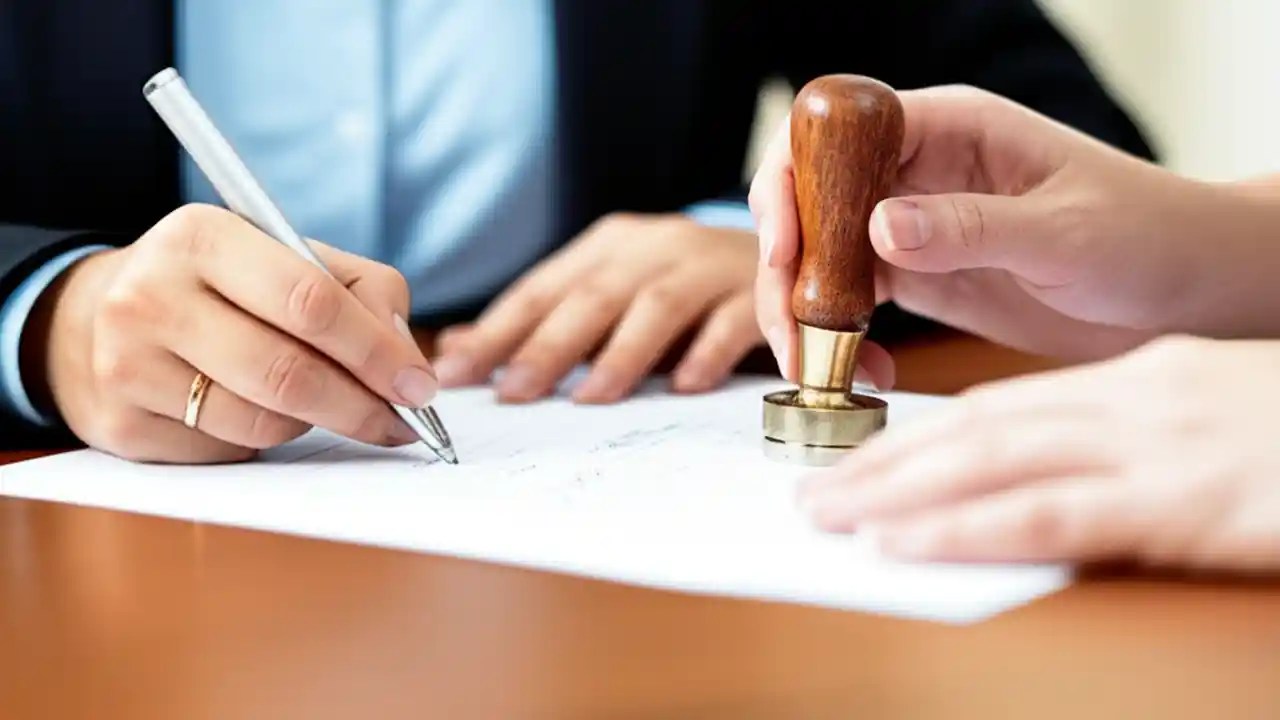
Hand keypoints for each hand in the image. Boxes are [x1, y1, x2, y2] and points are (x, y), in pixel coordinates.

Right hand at [38, 204, 436, 462]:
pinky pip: (228, 451)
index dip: (376, 351)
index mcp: (202, 236)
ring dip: (312, 423)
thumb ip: (362, 291)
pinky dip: (262, 440)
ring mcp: (127, 365)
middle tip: (400, 422)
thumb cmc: (221, 285)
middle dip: (361, 406)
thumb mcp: (285, 256)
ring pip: (263, 422)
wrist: (96, 316)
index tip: (419, 386)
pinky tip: (253, 411)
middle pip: (288, 372)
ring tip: (318, 401)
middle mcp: (151, 296)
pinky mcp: (122, 426)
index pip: (309, 300)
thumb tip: (407, 364)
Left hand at [432, 212, 766, 402]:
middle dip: (548, 346)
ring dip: (621, 354)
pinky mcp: (757, 290)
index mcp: (608, 246)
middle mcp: (652, 246)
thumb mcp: (610, 296)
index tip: (456, 373)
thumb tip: (454, 349)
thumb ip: (542, 323)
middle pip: (591, 296)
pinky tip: (684, 387)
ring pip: (655, 306)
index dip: (497, 331)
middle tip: (514, 393)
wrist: (787, 251)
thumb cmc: (682, 289)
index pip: (541, 289)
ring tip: (590, 398)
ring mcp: (706, 264)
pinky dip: (706, 352)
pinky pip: (729, 320)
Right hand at [750, 85, 1273, 370]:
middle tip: (792, 333)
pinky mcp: (921, 279)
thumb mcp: (1063, 230)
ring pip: (822, 258)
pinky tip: (862, 374)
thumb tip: (880, 228)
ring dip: (805, 312)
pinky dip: (842, 342)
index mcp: (951, 128)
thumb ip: (971, 227)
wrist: (1184, 289)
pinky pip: (854, 304)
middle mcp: (918, 172)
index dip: (793, 182)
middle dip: (785, 265)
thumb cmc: (1145, 234)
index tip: (784, 247)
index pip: (838, 133)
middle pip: (811, 199)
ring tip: (816, 367)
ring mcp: (914, 227)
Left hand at [798, 336, 1279, 571]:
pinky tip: (904, 542)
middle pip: (979, 430)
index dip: (927, 436)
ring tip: (829, 515)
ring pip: (993, 465)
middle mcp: (1135, 403)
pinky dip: (966, 528)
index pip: (1009, 406)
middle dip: (887, 463)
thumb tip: (1058, 470)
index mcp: (1142, 381)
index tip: (867, 460)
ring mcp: (1157, 450)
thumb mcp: (1217, 416)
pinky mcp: (1183, 503)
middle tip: (813, 491)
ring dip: (898, 493)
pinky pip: (1050, 515)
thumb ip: (1137, 435)